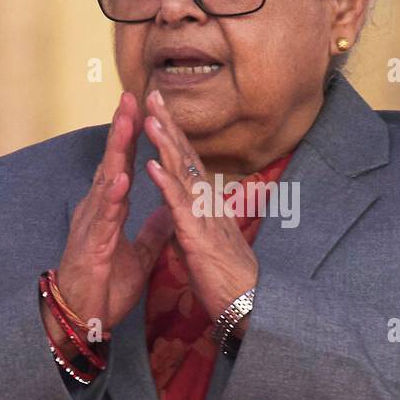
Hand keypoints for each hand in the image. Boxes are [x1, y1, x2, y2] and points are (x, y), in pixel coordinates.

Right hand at [53, 91, 173, 331]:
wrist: (83, 318)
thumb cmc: (105, 285)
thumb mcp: (139, 254)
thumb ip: (153, 230)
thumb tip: (169, 210)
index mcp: (110, 209)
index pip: (125, 165)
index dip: (134, 137)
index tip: (144, 108)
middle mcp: (98, 210)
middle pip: (112, 161)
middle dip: (122, 128)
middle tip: (132, 95)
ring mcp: (92, 224)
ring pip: (106, 180)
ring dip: (117, 150)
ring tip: (127, 122)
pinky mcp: (91, 245)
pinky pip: (103, 217)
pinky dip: (112, 196)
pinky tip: (121, 178)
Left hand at [142, 88, 258, 319]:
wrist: (248, 305)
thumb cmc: (228, 279)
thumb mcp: (204, 245)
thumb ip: (191, 225)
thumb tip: (178, 213)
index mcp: (206, 205)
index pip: (188, 162)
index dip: (173, 134)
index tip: (158, 110)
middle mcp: (208, 204)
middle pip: (187, 156)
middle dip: (169, 124)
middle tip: (153, 94)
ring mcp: (205, 218)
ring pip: (184, 174)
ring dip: (166, 145)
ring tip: (150, 119)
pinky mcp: (199, 237)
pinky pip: (180, 207)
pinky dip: (166, 184)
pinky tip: (153, 165)